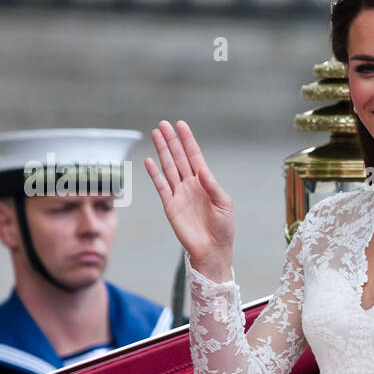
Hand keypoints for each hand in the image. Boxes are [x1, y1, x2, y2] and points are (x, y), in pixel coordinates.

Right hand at [144, 120, 234, 277]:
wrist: (212, 249)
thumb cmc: (223, 228)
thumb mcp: (224, 205)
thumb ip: (213, 187)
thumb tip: (202, 171)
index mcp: (205, 182)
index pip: (195, 156)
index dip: (188, 140)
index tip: (181, 125)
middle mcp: (190, 185)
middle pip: (179, 157)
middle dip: (172, 140)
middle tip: (163, 124)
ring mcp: (179, 194)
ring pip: (168, 167)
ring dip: (162, 151)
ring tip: (155, 134)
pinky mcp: (170, 205)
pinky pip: (160, 186)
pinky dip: (154, 173)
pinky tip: (149, 160)